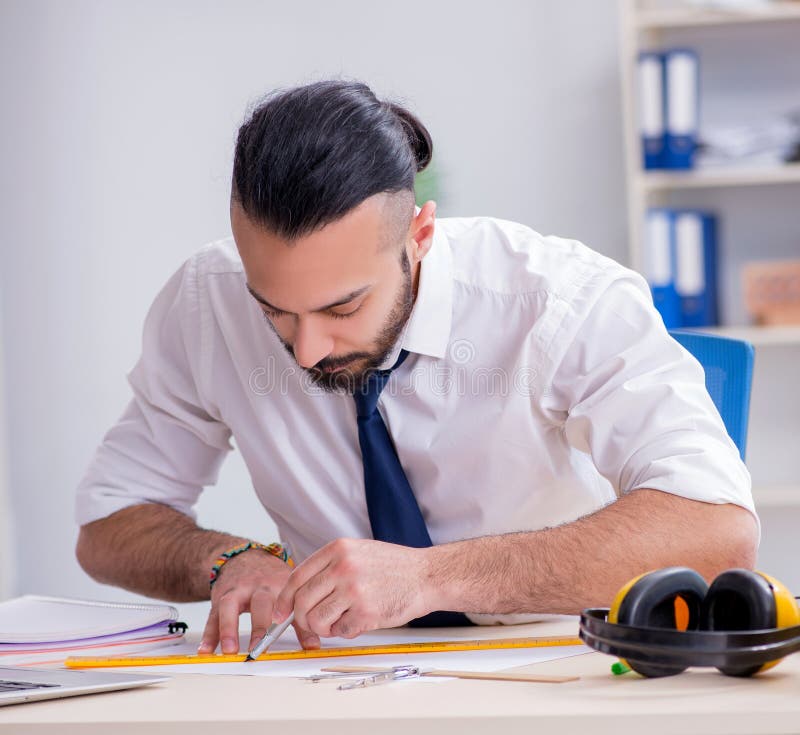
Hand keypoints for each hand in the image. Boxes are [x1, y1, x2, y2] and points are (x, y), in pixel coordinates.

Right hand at [198, 550, 319, 653]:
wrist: (244, 558)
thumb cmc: (270, 578)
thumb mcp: (289, 591)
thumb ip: (299, 620)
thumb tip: (314, 646)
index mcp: (281, 584)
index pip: (290, 602)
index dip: (295, 620)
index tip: (301, 643)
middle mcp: (259, 586)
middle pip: (261, 602)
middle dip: (260, 625)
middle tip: (259, 648)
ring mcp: (237, 590)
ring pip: (230, 606)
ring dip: (229, 628)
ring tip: (230, 650)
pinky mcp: (220, 597)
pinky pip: (212, 615)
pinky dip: (209, 634)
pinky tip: (206, 650)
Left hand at [273, 538, 433, 638]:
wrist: (426, 575)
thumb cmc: (394, 566)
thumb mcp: (358, 552)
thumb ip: (329, 567)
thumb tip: (299, 594)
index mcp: (338, 549)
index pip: (297, 577)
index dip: (284, 599)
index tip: (280, 612)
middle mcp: (342, 567)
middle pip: (302, 601)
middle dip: (302, 618)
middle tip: (312, 623)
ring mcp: (354, 590)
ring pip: (316, 620)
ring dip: (325, 627)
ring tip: (342, 620)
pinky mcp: (366, 613)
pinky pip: (340, 632)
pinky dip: (346, 632)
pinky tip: (360, 620)